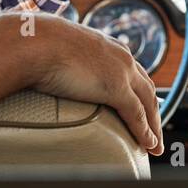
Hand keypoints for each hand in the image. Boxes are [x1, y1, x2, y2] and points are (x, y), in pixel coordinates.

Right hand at [18, 13, 163, 155]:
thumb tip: (46, 67)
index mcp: (106, 45)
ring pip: (147, 103)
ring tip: (155, 145)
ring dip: (153, 126)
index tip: (144, 102)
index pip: (132, 69)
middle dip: (153, 110)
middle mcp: (119, 56)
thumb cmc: (34, 44)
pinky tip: (148, 145)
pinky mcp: (116, 88)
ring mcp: (121, 71)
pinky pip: (137, 115)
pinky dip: (145, 132)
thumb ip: (61, 58)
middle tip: (155, 128)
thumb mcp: (56, 50)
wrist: (32, 42)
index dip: (139, 88)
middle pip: (146, 87)